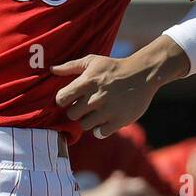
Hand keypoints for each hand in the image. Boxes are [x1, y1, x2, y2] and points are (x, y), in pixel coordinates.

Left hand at [53, 51, 171, 138]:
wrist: (143, 74)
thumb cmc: (114, 67)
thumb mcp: (92, 61)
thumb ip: (71, 66)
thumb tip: (52, 70)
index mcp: (87, 82)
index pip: (61, 99)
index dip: (64, 100)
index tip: (71, 98)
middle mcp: (95, 98)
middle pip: (72, 114)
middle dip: (76, 111)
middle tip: (86, 106)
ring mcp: (107, 110)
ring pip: (84, 125)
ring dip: (88, 120)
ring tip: (97, 112)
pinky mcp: (118, 121)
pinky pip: (99, 133)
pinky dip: (100, 129)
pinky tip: (105, 120)